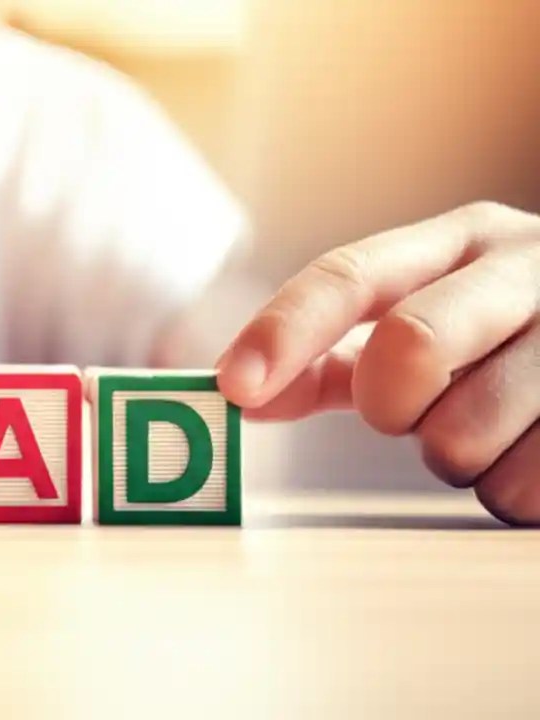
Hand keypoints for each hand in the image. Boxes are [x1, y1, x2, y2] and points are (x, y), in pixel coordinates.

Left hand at [217, 202, 539, 524]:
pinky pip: (530, 488)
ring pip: (465, 436)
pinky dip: (518, 492)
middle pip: (410, 346)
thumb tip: (232, 391)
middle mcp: (532, 266)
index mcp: (464, 242)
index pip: (350, 275)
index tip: (230, 387)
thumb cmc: (515, 342)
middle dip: (393, 404)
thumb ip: (328, 356)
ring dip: (459, 460)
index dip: (281, 332)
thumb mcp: (427, 321)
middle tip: (413, 414)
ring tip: (498, 431)